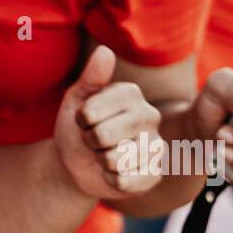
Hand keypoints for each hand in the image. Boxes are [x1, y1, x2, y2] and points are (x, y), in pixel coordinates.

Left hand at [54, 45, 163, 199]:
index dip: (81, 119)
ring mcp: (156, 146)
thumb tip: (105, 51)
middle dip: (90, 140)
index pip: (93, 110)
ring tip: (104, 154)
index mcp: (131, 93)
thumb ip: (91, 77)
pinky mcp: (154, 174)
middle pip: (103, 135)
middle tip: (94, 139)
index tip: (84, 118)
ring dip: (100, 161)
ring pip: (114, 160)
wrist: (78, 162)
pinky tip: (114, 172)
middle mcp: (150, 116)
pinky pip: (125, 181)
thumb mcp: (76, 99)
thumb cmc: (78, 126)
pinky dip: (111, 180)